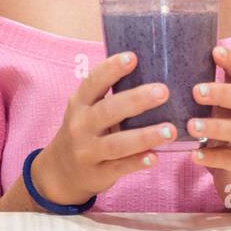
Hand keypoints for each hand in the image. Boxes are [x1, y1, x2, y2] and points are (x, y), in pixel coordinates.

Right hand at [31, 51, 177, 207]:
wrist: (60, 171)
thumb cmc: (84, 131)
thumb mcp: (87, 109)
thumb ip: (110, 95)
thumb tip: (152, 69)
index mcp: (80, 103)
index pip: (94, 82)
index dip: (112, 69)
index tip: (133, 57)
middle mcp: (81, 126)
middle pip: (109, 111)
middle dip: (136, 100)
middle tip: (163, 91)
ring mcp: (87, 151)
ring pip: (117, 143)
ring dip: (145, 136)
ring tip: (171, 130)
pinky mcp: (97, 173)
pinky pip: (119, 168)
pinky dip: (137, 162)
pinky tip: (155, 157)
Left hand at [187, 44, 230, 213]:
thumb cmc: (222, 140)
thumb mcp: (216, 115)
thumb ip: (201, 98)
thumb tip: (162, 70)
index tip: (215, 49)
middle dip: (222, 92)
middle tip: (196, 90)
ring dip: (215, 126)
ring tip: (190, 126)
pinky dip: (212, 157)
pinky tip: (194, 156)